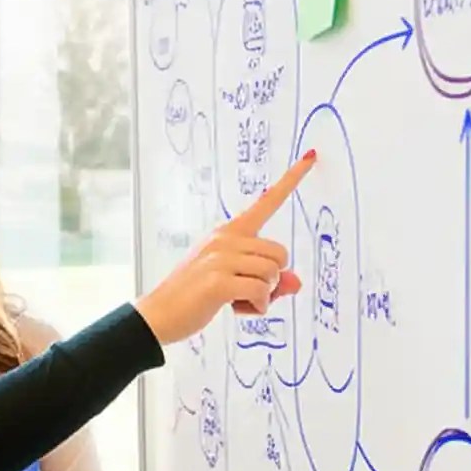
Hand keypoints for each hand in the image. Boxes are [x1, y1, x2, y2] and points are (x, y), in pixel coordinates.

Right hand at [136, 151, 315, 344]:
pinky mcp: (219, 280)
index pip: (266, 202)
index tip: (311, 157)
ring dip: (263, 296)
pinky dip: (257, 306)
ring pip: (272, 274)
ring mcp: (221, 257)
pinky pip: (261, 291)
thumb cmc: (194, 296)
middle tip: (247, 293)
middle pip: (280, 254)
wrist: (159, 314)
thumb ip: (268, 279)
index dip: (291, 180)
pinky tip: (235, 308)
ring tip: (236, 300)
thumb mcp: (233, 282)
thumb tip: (295, 282)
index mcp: (229, 232)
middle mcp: (226, 238)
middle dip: (271, 279)